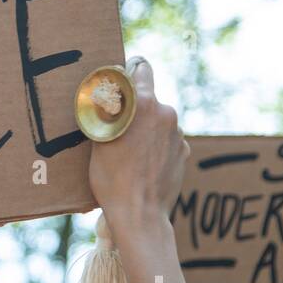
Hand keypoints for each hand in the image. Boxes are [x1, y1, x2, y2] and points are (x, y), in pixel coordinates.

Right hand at [88, 58, 188, 236]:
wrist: (139, 215)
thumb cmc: (111, 178)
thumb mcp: (98, 140)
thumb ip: (107, 113)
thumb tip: (107, 97)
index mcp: (143, 104)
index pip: (141, 68)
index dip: (130, 71)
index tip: (121, 80)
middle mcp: (166, 113)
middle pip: (149, 99)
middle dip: (135, 109)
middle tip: (116, 129)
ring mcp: (178, 134)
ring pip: (158, 122)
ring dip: (147, 130)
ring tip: (130, 154)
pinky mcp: (184, 152)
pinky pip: (167, 141)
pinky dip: (157, 147)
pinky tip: (143, 165)